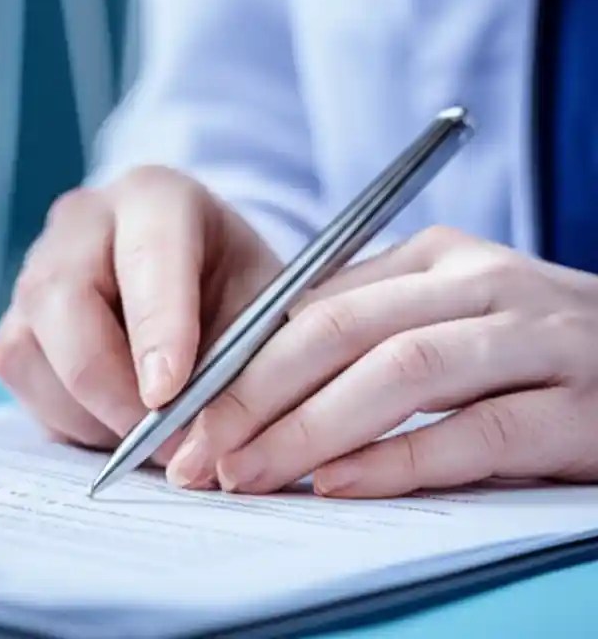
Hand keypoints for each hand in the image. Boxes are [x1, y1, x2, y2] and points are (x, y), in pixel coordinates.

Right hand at [0, 166, 281, 460]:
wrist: (208, 293)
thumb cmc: (239, 299)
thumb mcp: (266, 320)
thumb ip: (240, 368)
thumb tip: (196, 442)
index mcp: (157, 198)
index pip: (147, 255)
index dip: (155, 327)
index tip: (168, 395)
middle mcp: (83, 221)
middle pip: (63, 297)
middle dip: (110, 385)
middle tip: (160, 442)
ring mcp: (36, 268)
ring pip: (30, 347)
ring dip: (89, 412)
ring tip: (149, 440)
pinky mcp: (16, 320)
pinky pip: (21, 377)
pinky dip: (68, 418)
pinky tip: (115, 424)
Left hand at [171, 226, 597, 497]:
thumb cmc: (527, 352)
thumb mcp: (444, 320)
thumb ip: (364, 334)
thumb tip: (247, 379)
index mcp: (435, 259)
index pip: (311, 304)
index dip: (239, 363)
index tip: (186, 415)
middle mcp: (483, 285)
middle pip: (341, 330)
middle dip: (254, 397)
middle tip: (201, 455)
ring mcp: (536, 340)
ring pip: (399, 372)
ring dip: (310, 429)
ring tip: (250, 473)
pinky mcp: (579, 409)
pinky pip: (475, 433)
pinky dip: (398, 459)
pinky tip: (342, 484)